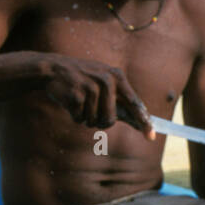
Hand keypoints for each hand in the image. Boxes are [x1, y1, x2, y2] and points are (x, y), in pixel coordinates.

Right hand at [39, 54, 153, 135]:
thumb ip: (119, 98)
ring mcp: (91, 88)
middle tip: (90, 109)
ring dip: (85, 117)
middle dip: (99, 121)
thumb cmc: (82, 78)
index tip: (150, 136)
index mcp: (117, 77)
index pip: (134, 104)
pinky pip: (79, 119)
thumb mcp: (103, 80)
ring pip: (93, 121)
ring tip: (79, 101)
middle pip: (110, 120)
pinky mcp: (76, 96)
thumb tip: (138, 120)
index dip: (143, 121)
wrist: (54, 69)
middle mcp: (107, 81)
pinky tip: (70, 100)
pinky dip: (74, 115)